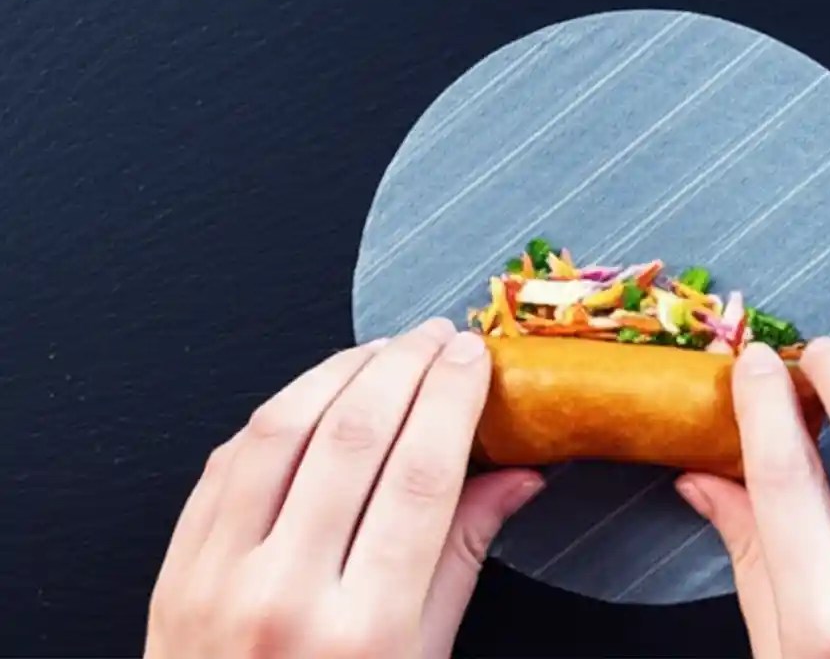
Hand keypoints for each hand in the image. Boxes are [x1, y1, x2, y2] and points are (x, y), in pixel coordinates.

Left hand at [146, 319, 542, 657]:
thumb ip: (462, 558)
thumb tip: (515, 476)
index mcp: (365, 632)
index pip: (420, 477)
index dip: (452, 400)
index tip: (473, 359)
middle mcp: (285, 596)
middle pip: (352, 438)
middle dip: (402, 368)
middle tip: (435, 338)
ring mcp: (218, 579)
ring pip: (279, 431)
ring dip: (337, 371)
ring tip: (381, 350)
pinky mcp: (178, 566)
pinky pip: (227, 461)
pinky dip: (277, 412)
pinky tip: (314, 394)